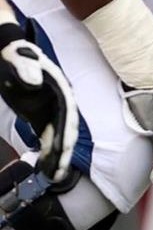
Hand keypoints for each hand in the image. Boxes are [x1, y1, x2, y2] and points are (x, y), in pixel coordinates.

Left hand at [0, 35, 78, 183]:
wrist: (7, 53)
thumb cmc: (14, 54)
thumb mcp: (18, 58)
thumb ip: (27, 69)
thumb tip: (36, 82)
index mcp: (60, 89)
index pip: (67, 116)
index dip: (66, 135)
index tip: (63, 152)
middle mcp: (61, 103)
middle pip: (67, 132)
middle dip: (64, 154)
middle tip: (59, 174)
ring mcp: (51, 111)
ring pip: (58, 138)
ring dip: (56, 157)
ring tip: (53, 177)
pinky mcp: (40, 116)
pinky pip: (47, 137)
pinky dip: (47, 152)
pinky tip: (43, 166)